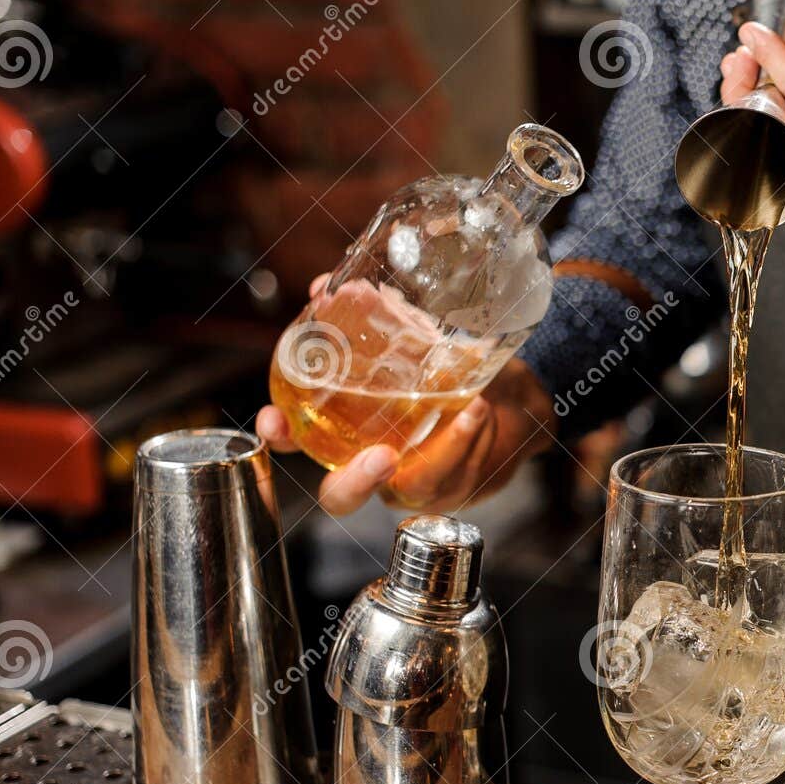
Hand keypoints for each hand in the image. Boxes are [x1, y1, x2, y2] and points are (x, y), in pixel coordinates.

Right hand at [258, 280, 557, 515]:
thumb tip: (323, 286)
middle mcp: (371, 465)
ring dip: (446, 443)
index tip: (275, 422)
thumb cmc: (449, 372)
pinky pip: (453, 475)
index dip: (279, 436)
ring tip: (472, 405)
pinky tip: (478, 413)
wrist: (509, 398)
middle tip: (383, 457)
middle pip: (341, 497)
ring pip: (414, 484)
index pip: (297, 442)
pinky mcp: (450, 489)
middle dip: (355, 482)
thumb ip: (367, 313)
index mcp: (345, 431)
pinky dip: (467, 441)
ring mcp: (410, 483)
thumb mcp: (411, 336)